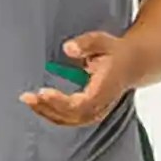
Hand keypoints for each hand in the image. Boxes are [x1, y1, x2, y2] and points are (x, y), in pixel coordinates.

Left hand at [19, 32, 142, 126]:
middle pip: (72, 115)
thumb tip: (68, 48)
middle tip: (27, 96)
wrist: (134, 64)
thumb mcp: (103, 41)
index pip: (82, 103)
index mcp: (105, 89)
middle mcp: (101, 105)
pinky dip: (51, 113)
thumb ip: (86, 44)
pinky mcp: (90, 112)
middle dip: (48, 108)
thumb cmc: (115, 52)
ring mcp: (96, 111)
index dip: (61, 101)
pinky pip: (69, 119)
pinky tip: (37, 104)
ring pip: (69, 120)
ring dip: (47, 112)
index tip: (43, 92)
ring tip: (28, 100)